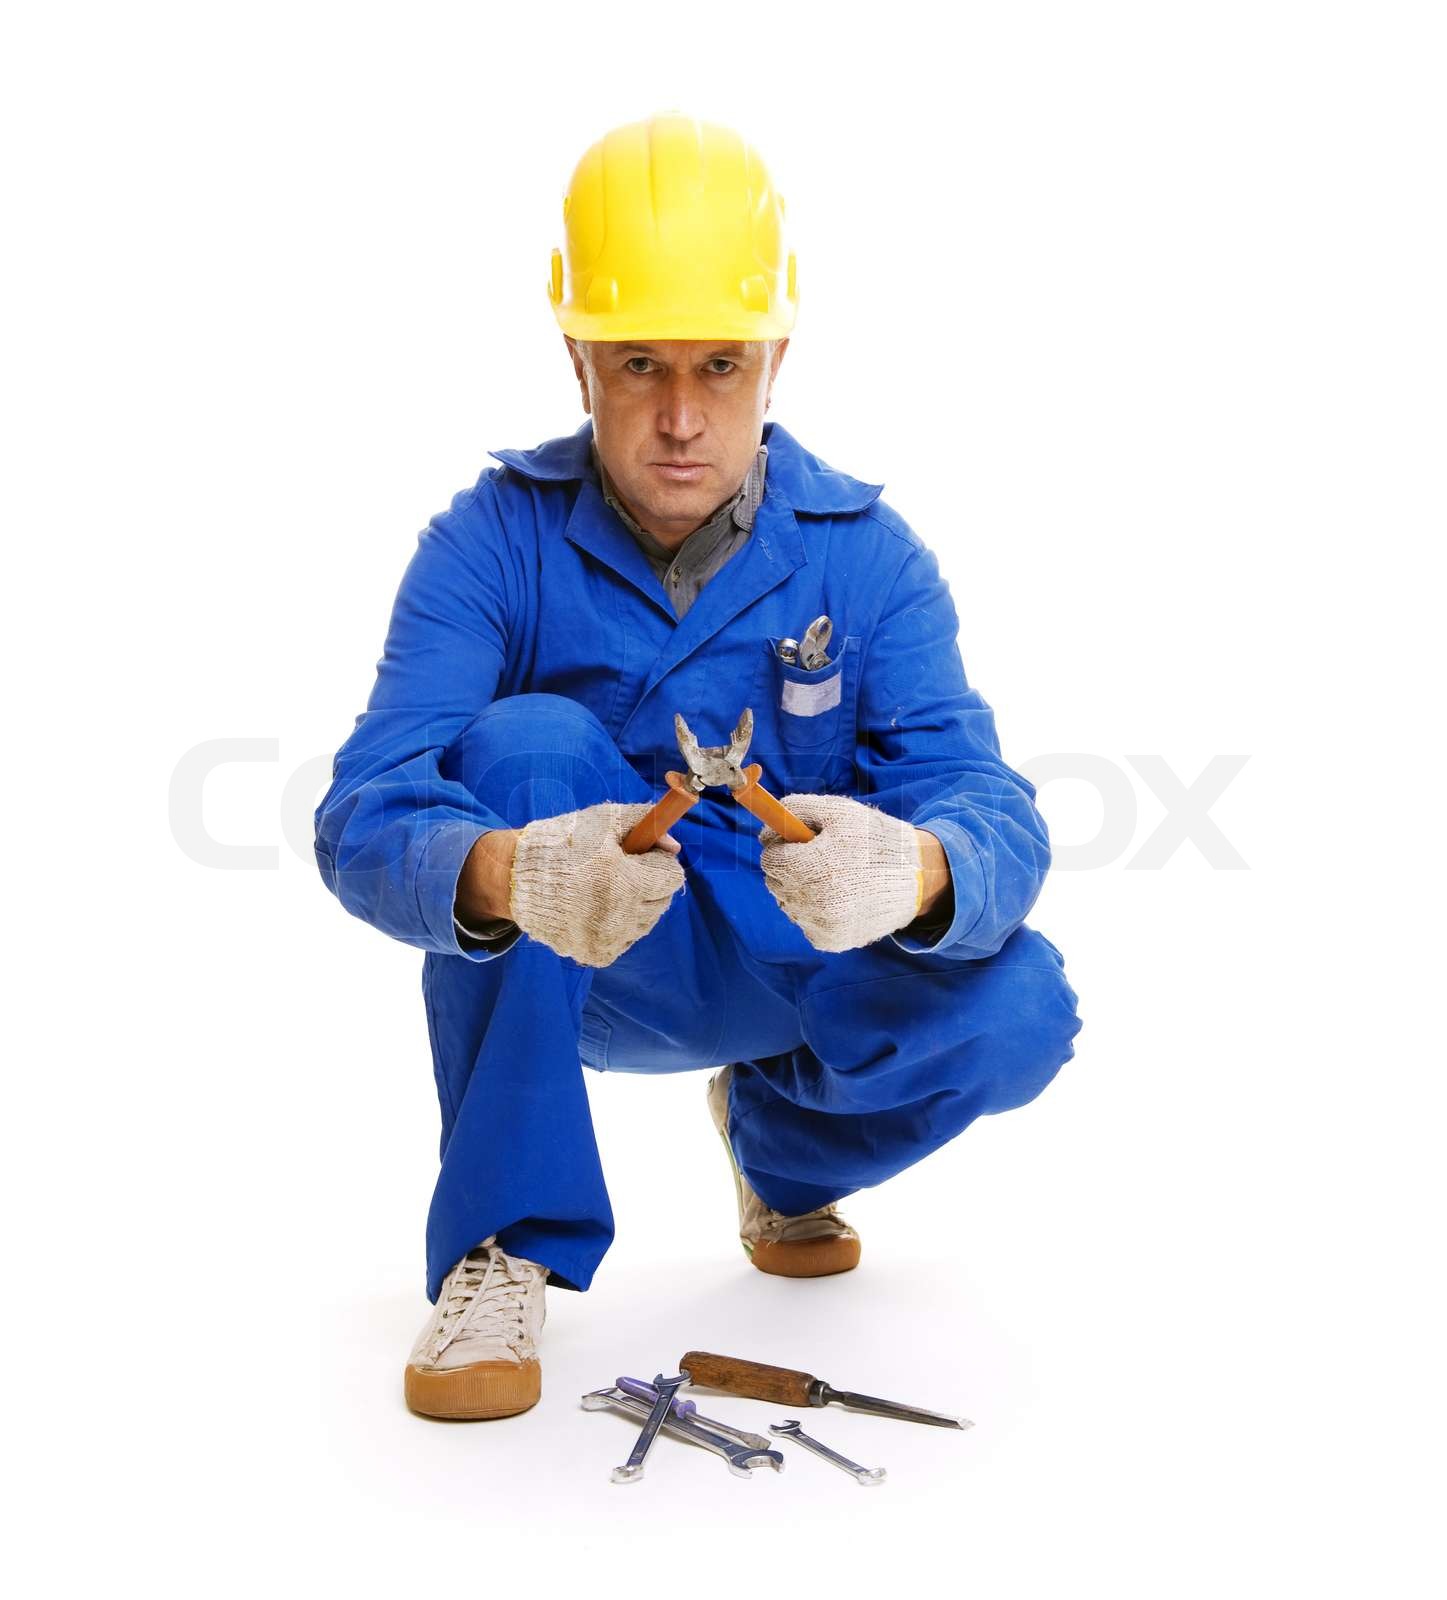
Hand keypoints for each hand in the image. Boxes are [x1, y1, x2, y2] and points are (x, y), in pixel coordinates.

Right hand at [505, 801, 684, 966]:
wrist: (515, 878)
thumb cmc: (563, 843)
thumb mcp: (603, 820)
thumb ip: (645, 823)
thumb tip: (674, 846)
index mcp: (622, 879)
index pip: (672, 877)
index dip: (658, 861)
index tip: (640, 854)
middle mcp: (618, 915)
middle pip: (663, 901)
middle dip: (650, 883)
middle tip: (622, 870)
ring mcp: (607, 939)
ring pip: (646, 922)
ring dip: (636, 905)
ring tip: (607, 888)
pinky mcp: (595, 955)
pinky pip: (626, 939)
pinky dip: (619, 925)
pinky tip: (597, 908)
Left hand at [759, 795, 939, 951]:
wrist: (916, 877)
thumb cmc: (874, 839)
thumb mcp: (838, 811)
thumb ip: (795, 809)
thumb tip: (764, 831)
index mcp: (815, 866)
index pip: (771, 859)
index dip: (782, 846)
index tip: (800, 842)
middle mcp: (816, 901)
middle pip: (774, 882)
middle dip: (789, 867)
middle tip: (819, 859)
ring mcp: (823, 925)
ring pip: (787, 903)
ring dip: (800, 890)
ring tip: (832, 878)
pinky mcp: (830, 941)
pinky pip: (804, 922)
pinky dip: (814, 911)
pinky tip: (838, 898)